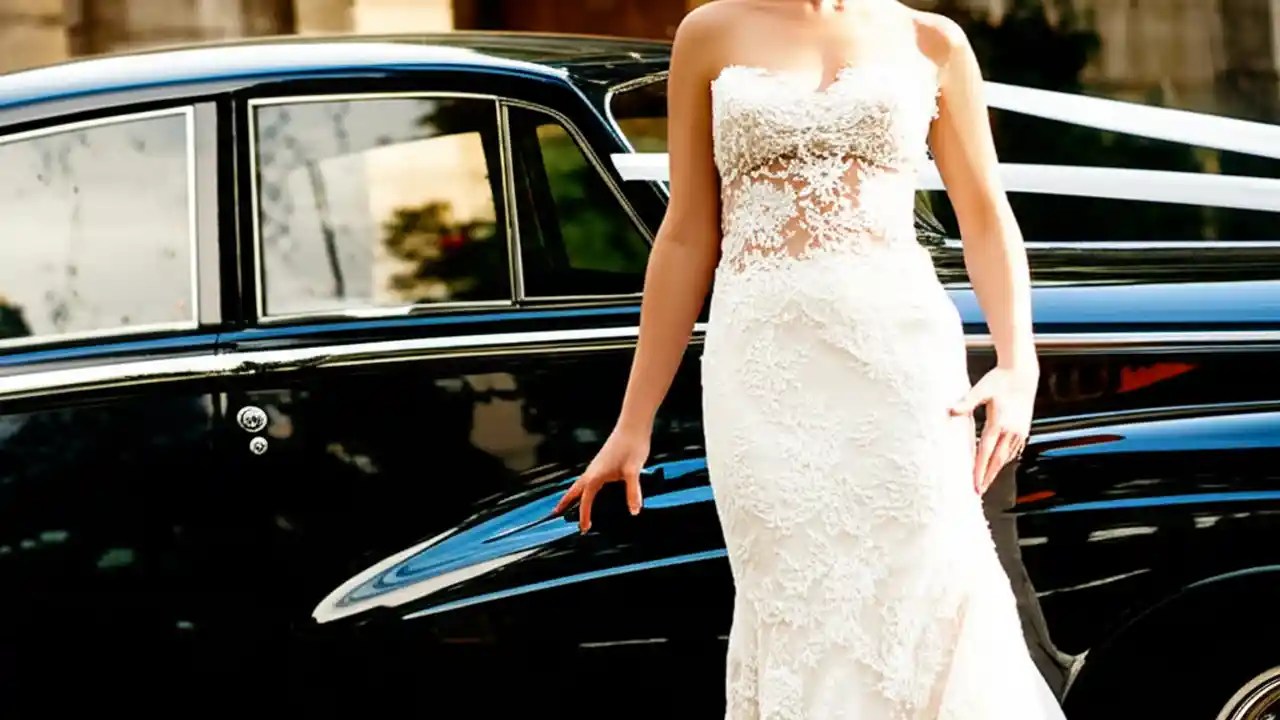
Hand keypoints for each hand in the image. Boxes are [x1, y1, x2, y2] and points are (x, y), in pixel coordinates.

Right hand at [552, 426, 650, 533]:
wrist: (633, 425)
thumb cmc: (632, 445)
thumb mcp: (633, 470)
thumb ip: (632, 491)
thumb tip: (634, 510)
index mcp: (596, 475)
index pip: (586, 500)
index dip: (584, 515)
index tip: (583, 529)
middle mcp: (593, 470)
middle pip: (574, 490)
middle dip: (565, 502)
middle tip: (556, 513)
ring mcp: (597, 465)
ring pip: (581, 483)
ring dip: (573, 494)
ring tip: (568, 504)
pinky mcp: (603, 462)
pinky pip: (589, 478)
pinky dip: (584, 487)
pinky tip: (591, 489)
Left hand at [949, 364, 1038, 493]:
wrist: (1022, 372)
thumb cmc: (999, 379)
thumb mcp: (981, 389)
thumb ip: (966, 402)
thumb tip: (950, 410)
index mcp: (999, 423)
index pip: (986, 453)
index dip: (980, 470)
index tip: (975, 484)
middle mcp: (1011, 430)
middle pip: (997, 460)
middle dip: (988, 477)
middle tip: (979, 492)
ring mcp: (1019, 430)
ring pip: (1006, 456)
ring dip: (996, 469)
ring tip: (986, 481)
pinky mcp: (1024, 428)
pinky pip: (1013, 449)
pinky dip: (1005, 458)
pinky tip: (998, 462)